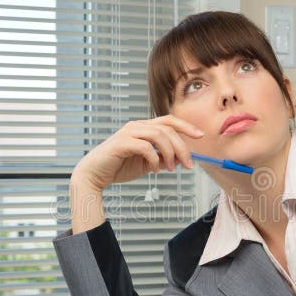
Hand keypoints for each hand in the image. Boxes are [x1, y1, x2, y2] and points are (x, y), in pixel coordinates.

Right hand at [71, 115, 203, 191]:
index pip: (169, 121)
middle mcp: (137, 126)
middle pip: (168, 128)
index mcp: (143, 128)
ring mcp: (128, 132)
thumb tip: (182, 159)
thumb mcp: (147, 164)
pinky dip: (154, 159)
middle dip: (182, 147)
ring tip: (170, 169)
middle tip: (189, 164)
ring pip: (159, 135)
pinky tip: (154, 170)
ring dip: (170, 153)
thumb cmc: (119, 167)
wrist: (94, 175)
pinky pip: (146, 147)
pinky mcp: (121, 143)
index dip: (186, 126)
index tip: (201, 136)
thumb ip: (163, 158)